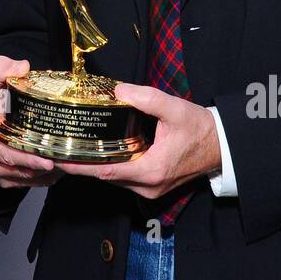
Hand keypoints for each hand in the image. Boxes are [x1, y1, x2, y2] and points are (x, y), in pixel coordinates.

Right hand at [0, 56, 59, 188]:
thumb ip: (0, 69)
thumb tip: (22, 66)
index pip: (4, 154)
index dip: (26, 159)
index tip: (47, 160)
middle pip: (21, 170)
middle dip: (48, 168)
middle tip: (72, 164)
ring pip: (29, 179)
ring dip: (50, 173)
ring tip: (73, 165)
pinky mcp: (7, 179)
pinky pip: (30, 182)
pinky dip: (47, 177)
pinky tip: (63, 168)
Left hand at [56, 83, 221, 199]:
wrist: (221, 145)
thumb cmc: (200, 129)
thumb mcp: (174, 108)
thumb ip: (146, 98)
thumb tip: (119, 90)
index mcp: (150, 170)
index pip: (105, 171)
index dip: (79, 166)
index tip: (58, 157)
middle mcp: (147, 185)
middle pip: (104, 176)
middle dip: (81, 164)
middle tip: (58, 147)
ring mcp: (150, 188)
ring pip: (113, 178)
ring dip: (94, 165)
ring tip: (72, 147)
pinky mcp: (152, 185)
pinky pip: (123, 177)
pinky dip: (108, 166)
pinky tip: (97, 151)